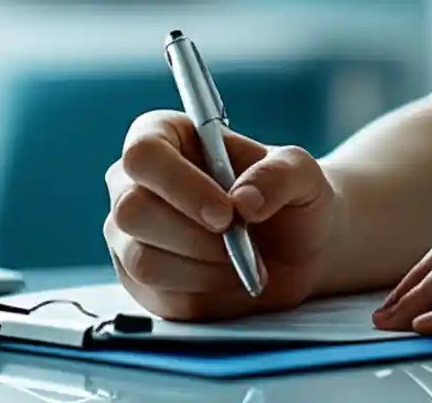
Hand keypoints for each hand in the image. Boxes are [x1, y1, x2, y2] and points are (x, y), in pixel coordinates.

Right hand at [103, 111, 342, 319]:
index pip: (144, 153)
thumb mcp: (302, 174)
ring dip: (204, 266)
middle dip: (195, 234)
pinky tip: (230, 277)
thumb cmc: (289, 198)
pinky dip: (203, 291)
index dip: (180, 184)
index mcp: (165, 138)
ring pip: (142, 259)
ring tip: (243, 258)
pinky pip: (157, 294)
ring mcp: (129, 235)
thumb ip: (280, 175)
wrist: (297, 249)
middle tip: (239, 239)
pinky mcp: (138, 280)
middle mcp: (134, 183)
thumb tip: (244, 200)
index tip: (225, 211)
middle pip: (132, 210)